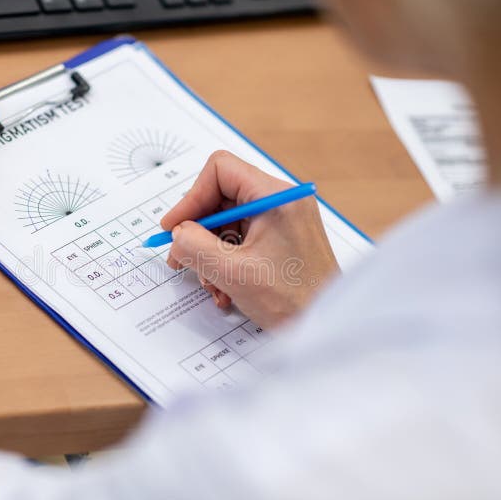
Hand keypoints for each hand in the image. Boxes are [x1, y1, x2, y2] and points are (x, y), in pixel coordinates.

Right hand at [161, 151, 339, 327]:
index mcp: (275, 197)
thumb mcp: (232, 272)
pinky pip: (241, 240)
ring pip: (227, 223)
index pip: (220, 171)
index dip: (191, 198)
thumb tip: (177, 233)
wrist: (326, 328)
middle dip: (198, 232)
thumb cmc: (294, 301)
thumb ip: (195, 246)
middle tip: (181, 258)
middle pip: (221, 197)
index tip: (174, 228)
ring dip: (210, 253)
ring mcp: (283, 221)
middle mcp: (281, 202)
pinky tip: (226, 289)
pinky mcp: (281, 240)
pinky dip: (226, 262)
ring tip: (212, 283)